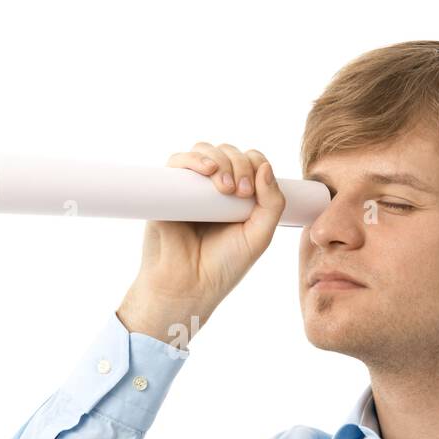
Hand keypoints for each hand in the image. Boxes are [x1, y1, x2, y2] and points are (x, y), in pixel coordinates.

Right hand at [117, 142, 284, 345]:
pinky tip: (207, 169)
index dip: (254, 164)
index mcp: (237, 197)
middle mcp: (213, 188)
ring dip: (220, 159)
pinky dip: (193, 158)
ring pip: (204, 151)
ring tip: (224, 186)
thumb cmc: (223, 267)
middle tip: (240, 192)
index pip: (249, 162)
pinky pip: (176, 161)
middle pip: (228, 152)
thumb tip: (265, 165)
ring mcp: (189, 188)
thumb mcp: (259, 236)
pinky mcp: (167, 191)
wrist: (188, 287)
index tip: (252, 192)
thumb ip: (272, 204)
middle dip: (239, 164)